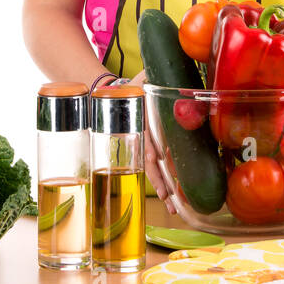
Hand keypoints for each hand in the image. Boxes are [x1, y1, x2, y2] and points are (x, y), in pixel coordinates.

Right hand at [128, 69, 177, 214]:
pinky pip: (152, 167)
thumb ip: (151, 77)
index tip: (159, 161)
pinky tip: (169, 197)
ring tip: (170, 206)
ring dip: (161, 187)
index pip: (147, 137)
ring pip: (151, 168)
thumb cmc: (132, 85)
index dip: (152, 149)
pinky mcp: (146, 147)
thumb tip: (170, 77)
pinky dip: (160, 182)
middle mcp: (141, 134)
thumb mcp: (142, 78)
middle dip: (159, 180)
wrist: (112, 94)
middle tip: (169, 198)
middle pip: (149, 160)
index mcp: (141, 118)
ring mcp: (142, 143)